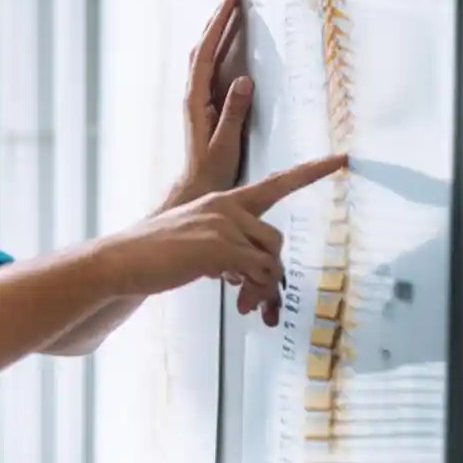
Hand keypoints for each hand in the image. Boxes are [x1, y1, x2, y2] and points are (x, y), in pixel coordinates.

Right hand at [100, 155, 346, 305]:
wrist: (121, 261)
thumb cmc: (153, 257)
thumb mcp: (194, 243)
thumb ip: (226, 250)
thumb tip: (251, 277)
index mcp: (221, 201)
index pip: (276, 182)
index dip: (311, 171)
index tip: (342, 158)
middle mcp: (226, 207)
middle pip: (275, 238)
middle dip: (269, 273)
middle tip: (256, 303)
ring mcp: (223, 225)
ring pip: (270, 258)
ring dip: (262, 287)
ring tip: (243, 304)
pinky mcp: (220, 247)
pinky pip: (259, 272)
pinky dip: (254, 292)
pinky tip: (235, 300)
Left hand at [168, 0, 250, 206]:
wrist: (197, 186)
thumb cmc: (211, 169)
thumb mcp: (225, 143)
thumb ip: (234, 112)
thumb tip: (244, 79)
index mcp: (195, 100)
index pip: (205, 54)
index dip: (217, 26)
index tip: (230, 3)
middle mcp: (194, 94)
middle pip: (202, 48)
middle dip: (217, 20)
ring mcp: (199, 97)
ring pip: (206, 56)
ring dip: (218, 31)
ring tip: (232, 10)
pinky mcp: (207, 103)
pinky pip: (212, 67)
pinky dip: (221, 48)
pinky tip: (230, 41)